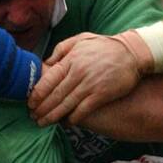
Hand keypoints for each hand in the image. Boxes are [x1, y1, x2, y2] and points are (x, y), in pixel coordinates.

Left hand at [28, 33, 142, 126]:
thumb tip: (46, 63)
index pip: (48, 79)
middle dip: (42, 108)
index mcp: (71, 59)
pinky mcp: (102, 94)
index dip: (37, 93)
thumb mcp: (81, 39)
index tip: (30, 103)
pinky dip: (73, 118)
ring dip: (53, 116)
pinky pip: (83, 110)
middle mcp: (78, 73)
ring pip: (66, 104)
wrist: (133, 53)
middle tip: (33, 117)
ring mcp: (90, 84)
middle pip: (54, 94)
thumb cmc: (105, 46)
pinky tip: (66, 123)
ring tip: (43, 123)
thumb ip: (62, 49)